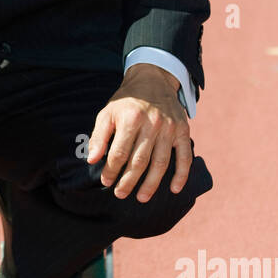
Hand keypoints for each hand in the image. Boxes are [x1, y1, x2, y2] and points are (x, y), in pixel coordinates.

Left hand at [87, 63, 191, 202]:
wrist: (153, 80)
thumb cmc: (127, 102)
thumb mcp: (107, 113)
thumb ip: (99, 137)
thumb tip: (92, 160)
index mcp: (131, 119)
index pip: (119, 152)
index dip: (111, 170)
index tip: (105, 181)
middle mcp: (152, 124)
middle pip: (140, 161)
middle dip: (129, 181)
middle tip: (120, 194)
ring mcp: (170, 128)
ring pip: (161, 162)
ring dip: (152, 183)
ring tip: (141, 197)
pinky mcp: (183, 131)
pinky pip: (185, 156)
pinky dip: (182, 174)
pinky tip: (175, 189)